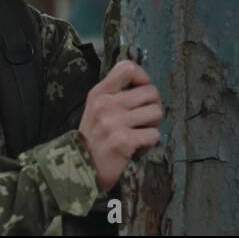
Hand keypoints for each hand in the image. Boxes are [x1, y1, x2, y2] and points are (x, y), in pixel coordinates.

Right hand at [78, 60, 162, 192]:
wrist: (82, 169)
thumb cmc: (94, 137)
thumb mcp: (97, 108)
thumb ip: (115, 93)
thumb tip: (145, 83)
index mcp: (99, 93)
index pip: (128, 68)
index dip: (143, 78)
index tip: (142, 92)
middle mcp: (106, 104)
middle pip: (150, 92)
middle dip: (154, 106)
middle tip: (144, 119)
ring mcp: (114, 123)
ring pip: (156, 112)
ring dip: (153, 125)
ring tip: (140, 132)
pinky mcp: (124, 141)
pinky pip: (154, 134)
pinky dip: (150, 142)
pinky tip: (138, 146)